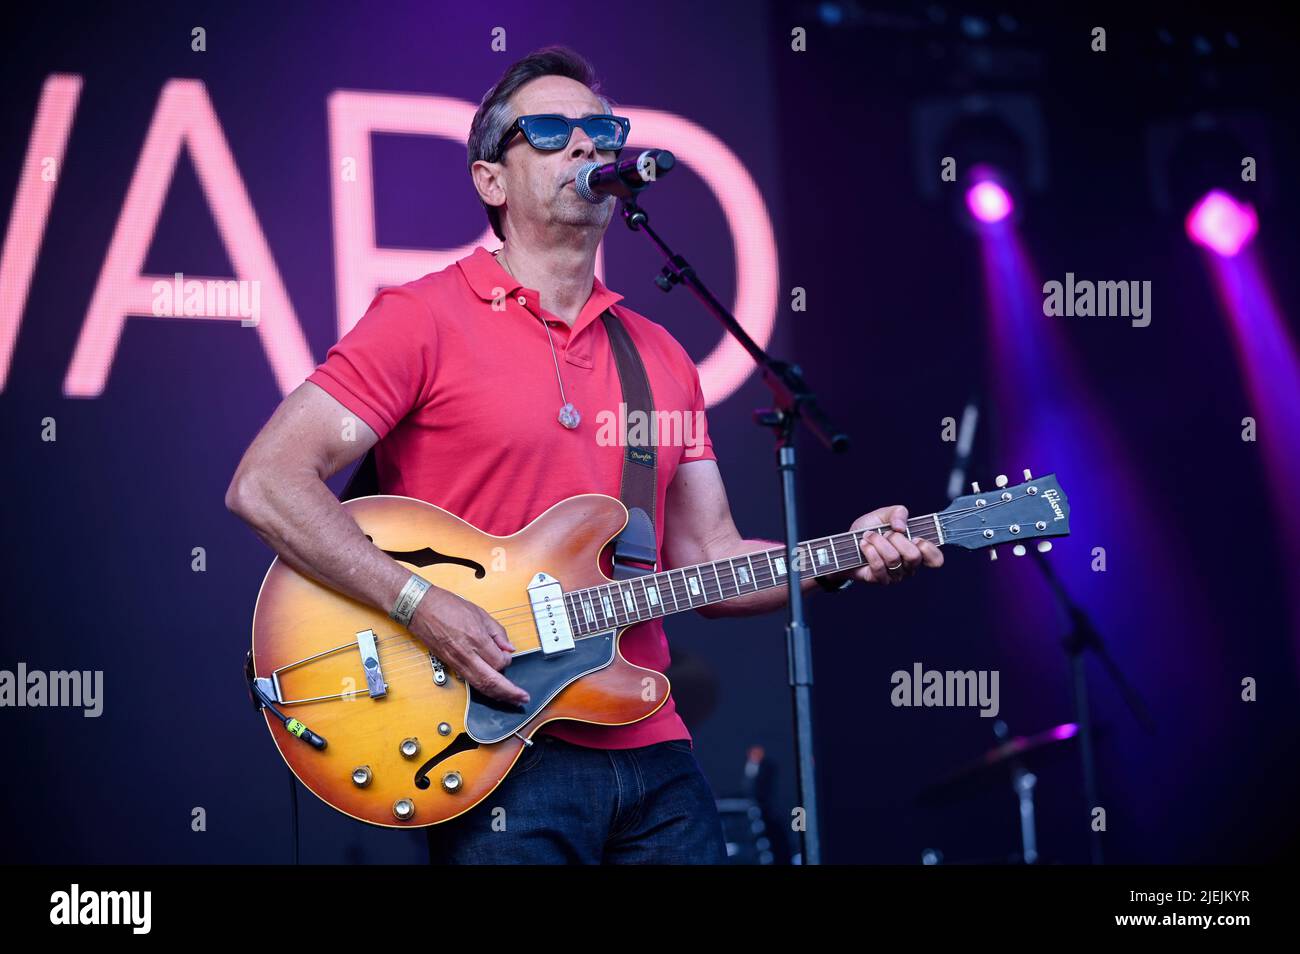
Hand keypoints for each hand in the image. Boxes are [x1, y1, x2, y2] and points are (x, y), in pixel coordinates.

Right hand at [407, 587, 529, 705]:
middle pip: (491, 682)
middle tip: (522, 698)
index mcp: (476, 638)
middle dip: (509, 693)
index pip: (499, 662)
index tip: (509, 656)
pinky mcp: (450, 665)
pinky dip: (484, 688)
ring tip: (511, 699)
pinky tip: (492, 689)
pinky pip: (470, 681)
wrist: (420, 608)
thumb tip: (509, 648)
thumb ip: (497, 632)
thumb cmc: (446, 606)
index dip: (508, 661)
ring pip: (480, 686)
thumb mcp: (479, 613)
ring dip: (498, 695)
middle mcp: (466, 654)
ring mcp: (456, 662)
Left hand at [836, 505, 943, 585]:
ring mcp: (895, 575)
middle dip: (896, 539)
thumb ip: (898, 512)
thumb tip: (901, 527)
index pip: (936, 559)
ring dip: (879, 542)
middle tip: (885, 534)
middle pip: (913, 557)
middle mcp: (908, 566)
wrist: (845, 544)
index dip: (929, 549)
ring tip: (869, 536)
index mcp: (916, 550)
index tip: (916, 538)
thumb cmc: (868, 530)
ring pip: (894, 559)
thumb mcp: (884, 515)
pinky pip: (879, 566)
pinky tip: (863, 545)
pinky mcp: (879, 580)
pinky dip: (869, 551)